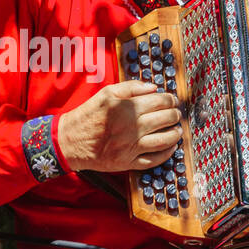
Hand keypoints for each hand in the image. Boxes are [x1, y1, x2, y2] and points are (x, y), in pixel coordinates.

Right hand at [56, 80, 181, 172]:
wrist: (71, 141)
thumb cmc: (88, 115)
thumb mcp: (106, 93)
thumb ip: (131, 87)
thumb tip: (153, 87)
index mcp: (127, 108)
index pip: (159, 101)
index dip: (170, 99)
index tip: (172, 100)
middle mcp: (132, 127)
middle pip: (165, 119)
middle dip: (175, 115)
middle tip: (177, 113)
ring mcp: (131, 147)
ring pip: (163, 140)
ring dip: (175, 134)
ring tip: (178, 130)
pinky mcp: (128, 162)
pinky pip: (153, 160)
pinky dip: (166, 154)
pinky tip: (170, 148)